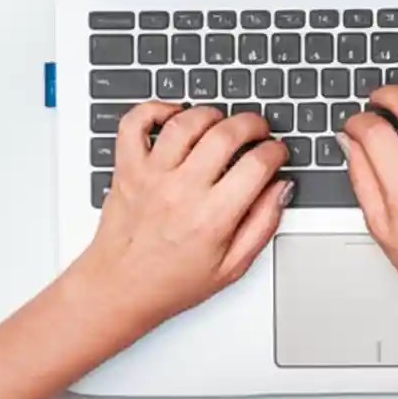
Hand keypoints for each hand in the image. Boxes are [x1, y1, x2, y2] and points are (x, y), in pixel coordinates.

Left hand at [70, 103, 292, 333]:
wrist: (116, 290)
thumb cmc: (171, 282)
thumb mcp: (232, 267)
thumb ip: (263, 224)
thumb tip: (281, 188)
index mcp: (212, 218)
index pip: (257, 165)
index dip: (276, 151)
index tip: (277, 153)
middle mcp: (181, 191)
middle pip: (226, 134)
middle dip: (252, 124)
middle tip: (258, 131)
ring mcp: (151, 176)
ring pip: (186, 122)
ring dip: (211, 114)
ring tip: (221, 124)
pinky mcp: (127, 169)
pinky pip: (135, 123)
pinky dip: (154, 109)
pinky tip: (174, 115)